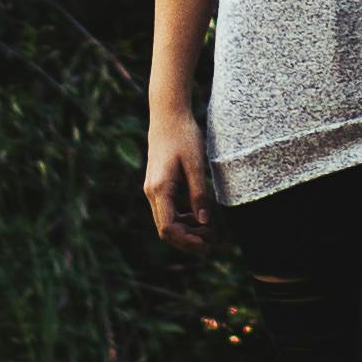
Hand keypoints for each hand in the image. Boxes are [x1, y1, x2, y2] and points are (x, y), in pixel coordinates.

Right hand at [143, 101, 213, 252]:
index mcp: (160, 189)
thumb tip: (204, 222)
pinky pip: (166, 211)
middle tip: (210, 243)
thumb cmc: (184, 136)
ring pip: (165, 222)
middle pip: (165, 229)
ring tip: (208, 231)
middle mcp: (151, 192)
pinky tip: (198, 216)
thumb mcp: (196, 165)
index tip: (206, 245)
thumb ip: (200, 194)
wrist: (168, 116)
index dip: (187, 241)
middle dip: (187, 240)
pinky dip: (181, 218)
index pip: (168, 228)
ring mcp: (152, 189)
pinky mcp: (157, 186)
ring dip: (185, 230)